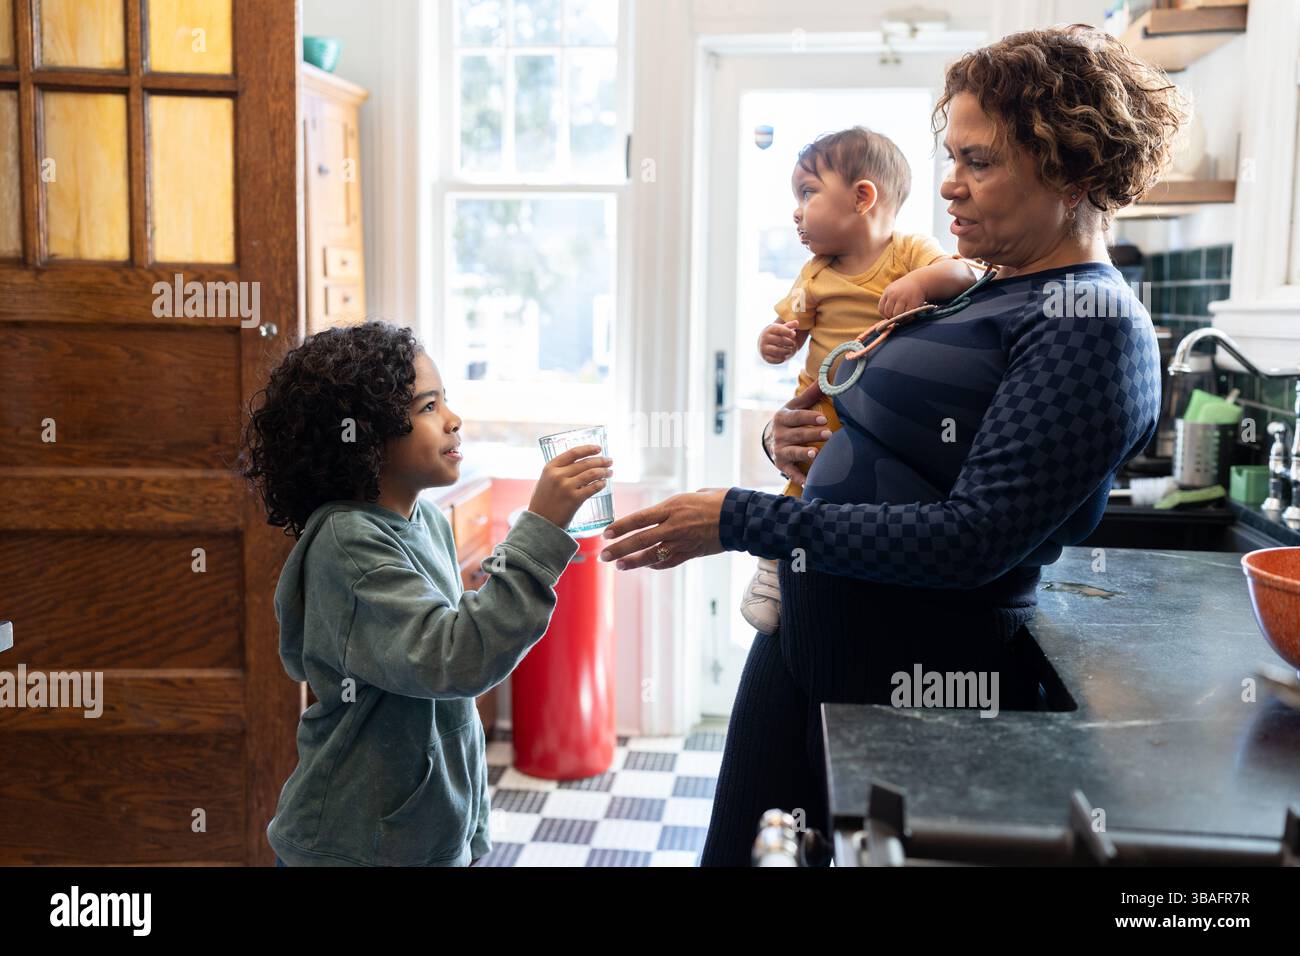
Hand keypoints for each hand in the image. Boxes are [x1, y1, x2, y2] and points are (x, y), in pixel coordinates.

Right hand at [528, 444, 612, 530]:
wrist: (539, 523)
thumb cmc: (543, 502)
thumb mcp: (546, 481)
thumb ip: (559, 471)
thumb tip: (580, 464)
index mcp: (550, 467)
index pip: (573, 452)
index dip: (588, 449)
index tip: (599, 448)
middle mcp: (558, 475)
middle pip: (585, 463)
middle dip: (601, 461)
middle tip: (609, 461)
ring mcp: (566, 487)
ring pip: (591, 474)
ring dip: (604, 472)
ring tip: (609, 472)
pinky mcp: (574, 499)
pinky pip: (592, 488)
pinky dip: (600, 484)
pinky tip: (603, 483)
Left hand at [597, 488, 728, 569]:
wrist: (738, 517)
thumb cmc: (716, 500)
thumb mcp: (690, 495)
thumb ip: (672, 506)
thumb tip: (661, 512)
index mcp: (671, 508)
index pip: (639, 519)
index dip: (620, 527)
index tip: (606, 534)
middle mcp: (673, 526)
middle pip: (640, 540)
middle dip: (619, 549)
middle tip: (603, 556)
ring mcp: (682, 542)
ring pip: (651, 555)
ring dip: (632, 561)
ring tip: (618, 565)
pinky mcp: (690, 553)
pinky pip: (668, 562)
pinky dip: (655, 565)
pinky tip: (645, 566)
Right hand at [759, 320, 800, 363]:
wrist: (764, 343)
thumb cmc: (776, 334)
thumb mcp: (782, 328)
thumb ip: (790, 325)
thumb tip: (797, 322)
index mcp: (769, 329)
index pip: (779, 329)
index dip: (787, 332)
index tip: (794, 334)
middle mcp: (765, 338)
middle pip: (779, 340)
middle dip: (789, 342)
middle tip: (793, 344)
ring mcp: (763, 348)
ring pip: (777, 350)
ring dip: (786, 351)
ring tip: (789, 351)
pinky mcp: (765, 357)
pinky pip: (774, 359)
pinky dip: (781, 359)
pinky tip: (784, 357)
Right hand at [771, 382, 829, 488]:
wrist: (771, 440)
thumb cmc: (790, 420)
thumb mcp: (795, 406)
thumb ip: (809, 394)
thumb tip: (824, 378)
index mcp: (781, 418)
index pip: (796, 417)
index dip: (809, 418)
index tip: (822, 418)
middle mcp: (779, 435)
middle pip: (797, 434)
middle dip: (812, 434)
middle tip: (828, 434)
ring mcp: (779, 451)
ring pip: (793, 452)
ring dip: (803, 454)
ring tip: (814, 454)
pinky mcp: (782, 465)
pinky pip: (791, 473)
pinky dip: (799, 479)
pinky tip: (809, 484)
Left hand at [878, 272, 927, 319]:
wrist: (919, 281)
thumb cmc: (904, 288)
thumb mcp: (893, 290)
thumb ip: (888, 301)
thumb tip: (886, 318)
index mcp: (887, 292)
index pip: (881, 309)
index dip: (885, 315)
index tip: (890, 315)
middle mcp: (894, 295)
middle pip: (888, 313)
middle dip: (892, 317)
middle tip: (897, 317)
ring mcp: (903, 299)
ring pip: (896, 315)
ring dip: (899, 319)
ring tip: (903, 317)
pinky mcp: (912, 303)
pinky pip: (907, 315)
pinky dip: (907, 317)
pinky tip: (909, 315)